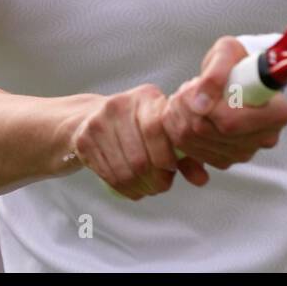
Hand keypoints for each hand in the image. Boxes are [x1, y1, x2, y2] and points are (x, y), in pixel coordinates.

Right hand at [69, 85, 206, 199]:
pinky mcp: (84, 140)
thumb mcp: (162, 130)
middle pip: (140, 157)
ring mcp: (98, 122)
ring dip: (142, 187)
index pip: (155, 129)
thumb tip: (202, 180)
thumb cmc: (137, 125)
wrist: (89, 117)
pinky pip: (109, 176)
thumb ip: (187, 154)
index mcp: (145, 97)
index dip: (166, 156)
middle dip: (156, 178)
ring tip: (150, 188)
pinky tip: (135, 188)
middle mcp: (119, 105)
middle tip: (163, 185)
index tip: (172, 169)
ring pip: (125, 171)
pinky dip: (126, 189)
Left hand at [163, 37, 286, 170]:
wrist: (239, 78)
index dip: (206, 107)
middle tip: (186, 88)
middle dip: (187, 108)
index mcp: (276, 111)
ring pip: (198, 142)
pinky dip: (180, 130)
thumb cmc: (238, 63)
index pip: (232, 122)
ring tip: (185, 98)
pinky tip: (186, 114)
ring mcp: (246, 152)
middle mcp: (265, 137)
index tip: (196, 87)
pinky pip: (193, 151)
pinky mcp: (227, 159)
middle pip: (212, 132)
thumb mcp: (228, 52)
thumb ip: (217, 73)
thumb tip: (201, 103)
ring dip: (180, 117)